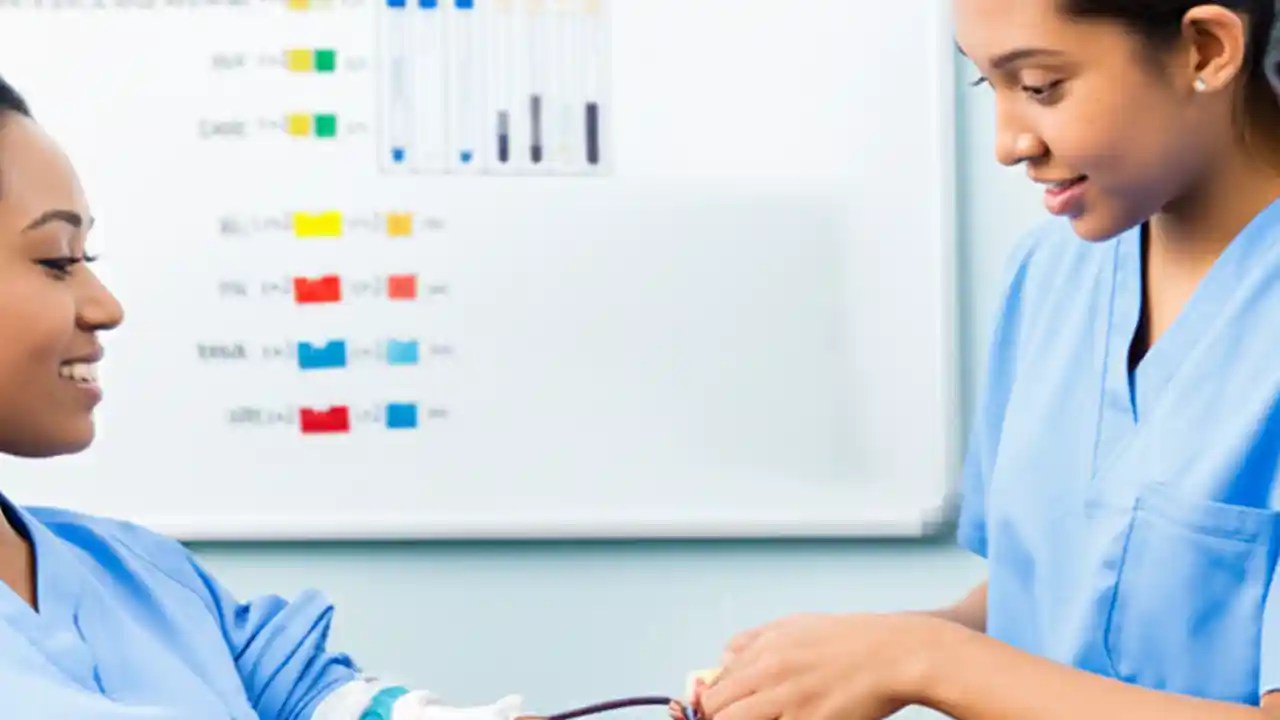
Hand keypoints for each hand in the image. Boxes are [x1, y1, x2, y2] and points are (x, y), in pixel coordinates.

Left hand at [698, 612, 935, 719]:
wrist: (895, 654)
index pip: (715, 687)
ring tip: (766, 719)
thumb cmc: (849, 639)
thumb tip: (724, 656)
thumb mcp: (796, 625)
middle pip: (717, 711)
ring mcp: (792, 703)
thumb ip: (755, 639)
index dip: (712, 706)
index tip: (720, 713)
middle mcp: (772, 675)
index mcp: (765, 651)